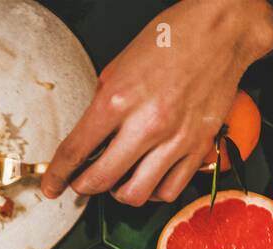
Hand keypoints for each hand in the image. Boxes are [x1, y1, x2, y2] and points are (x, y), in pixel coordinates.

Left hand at [41, 0, 272, 205]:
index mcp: (118, 100)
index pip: (75, 152)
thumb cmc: (170, 42)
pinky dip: (153, 192)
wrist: (221, 31)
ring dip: (117, 193)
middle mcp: (146, 124)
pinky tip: (147, 178)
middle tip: (82, 183)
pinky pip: (169, 190)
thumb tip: (85, 143)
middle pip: (100, 181)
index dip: (57, 176)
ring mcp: (175, 138)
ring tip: (116, 180)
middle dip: (83, 187)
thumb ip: (99, 109)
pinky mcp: (199, 145)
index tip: (51, 186)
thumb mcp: (117, 69)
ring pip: (135, 194)